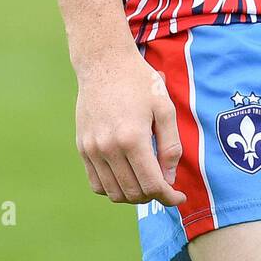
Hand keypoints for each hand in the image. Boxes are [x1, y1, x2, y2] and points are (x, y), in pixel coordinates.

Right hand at [75, 48, 187, 205]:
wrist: (104, 62)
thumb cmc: (139, 82)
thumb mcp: (165, 108)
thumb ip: (170, 146)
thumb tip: (168, 178)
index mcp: (133, 138)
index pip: (152, 185)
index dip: (168, 197)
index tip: (178, 197)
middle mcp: (109, 148)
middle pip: (133, 193)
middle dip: (154, 196)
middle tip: (165, 186)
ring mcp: (92, 149)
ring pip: (113, 193)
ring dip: (133, 195)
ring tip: (146, 182)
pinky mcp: (82, 147)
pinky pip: (96, 183)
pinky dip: (113, 188)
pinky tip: (126, 177)